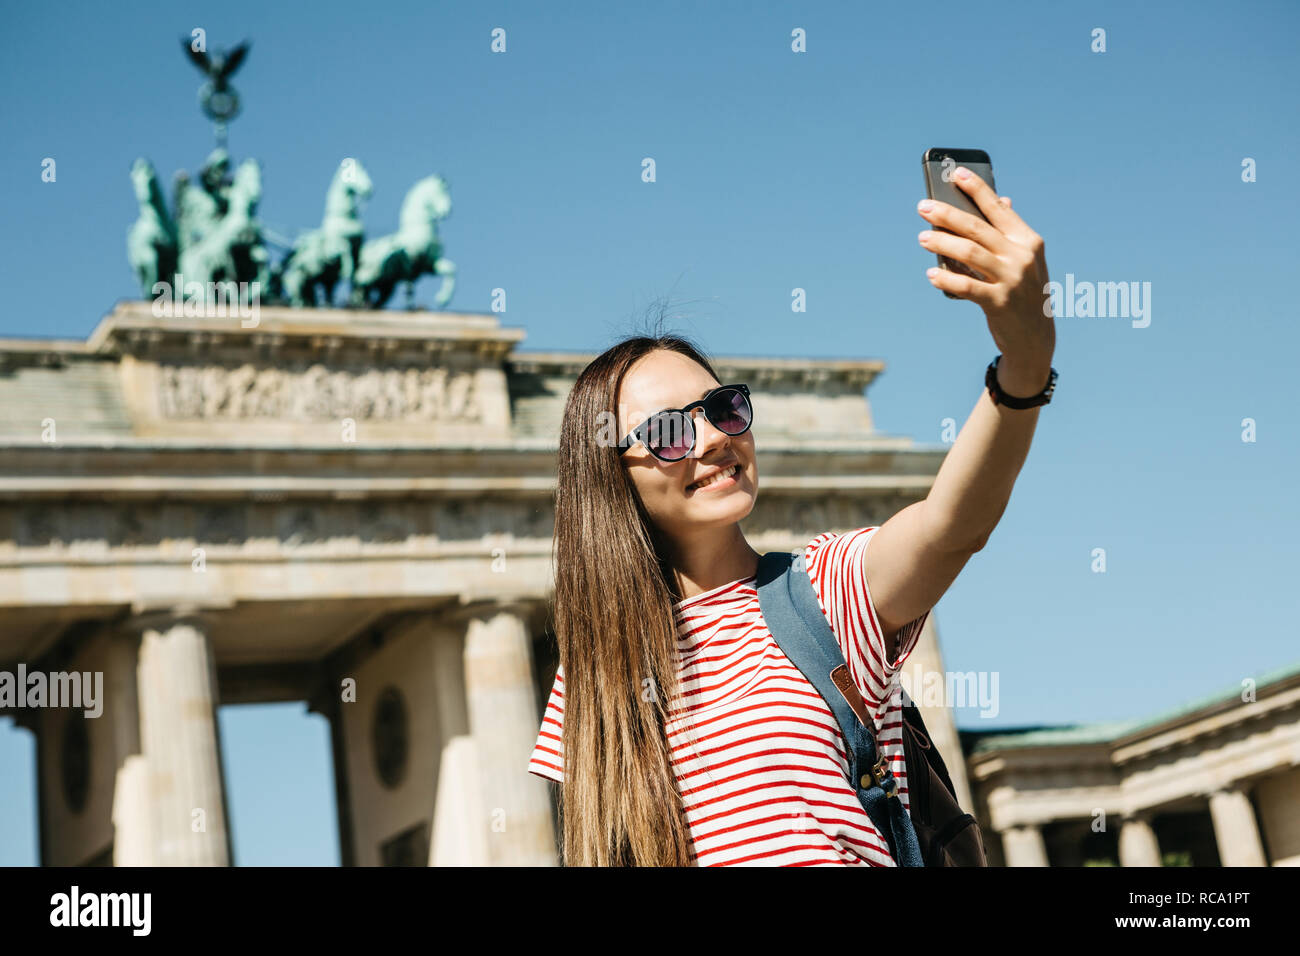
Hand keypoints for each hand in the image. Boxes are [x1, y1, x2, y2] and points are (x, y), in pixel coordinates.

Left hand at [918, 168, 1055, 393]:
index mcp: (1027, 240)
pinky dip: (946, 279)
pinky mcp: (999, 302)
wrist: (1035, 337)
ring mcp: (1011, 279)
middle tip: (923, 208)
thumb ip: (1008, 233)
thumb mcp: (1023, 260)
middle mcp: (1021, 256)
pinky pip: (967, 287)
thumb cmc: (1022, 292)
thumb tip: (1002, 200)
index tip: (956, 173)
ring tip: (922, 238)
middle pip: (977, 228)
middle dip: (947, 215)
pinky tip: (930, 274)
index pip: (998, 208)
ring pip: (969, 254)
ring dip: (942, 243)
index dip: (977, 188)